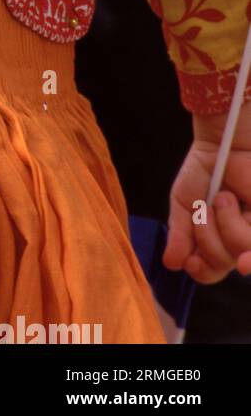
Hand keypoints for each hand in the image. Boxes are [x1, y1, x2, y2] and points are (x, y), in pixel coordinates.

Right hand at [163, 106, 250, 282]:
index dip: (202, 271)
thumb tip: (172, 264)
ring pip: (239, 252)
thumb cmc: (204, 171)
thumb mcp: (184, 203)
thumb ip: (180, 234)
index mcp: (215, 239)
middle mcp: (236, 240)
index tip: (190, 262)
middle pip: (222, 263)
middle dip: (207, 238)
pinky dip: (246, 250)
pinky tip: (242, 262)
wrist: (222, 144)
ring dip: (224, 225)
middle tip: (205, 208)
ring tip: (224, 197)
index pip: (211, 270)